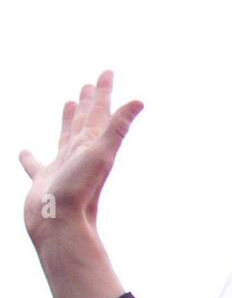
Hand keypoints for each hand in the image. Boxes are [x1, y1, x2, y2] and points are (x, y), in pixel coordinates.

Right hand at [19, 69, 142, 247]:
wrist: (61, 225)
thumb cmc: (80, 191)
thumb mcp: (101, 154)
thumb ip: (118, 128)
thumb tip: (140, 101)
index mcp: (92, 146)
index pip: (100, 114)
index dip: (104, 93)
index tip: (107, 73)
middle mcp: (79, 155)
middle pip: (85, 122)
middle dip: (89, 103)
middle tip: (89, 86)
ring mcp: (62, 167)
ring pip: (64, 137)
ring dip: (67, 121)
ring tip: (68, 105)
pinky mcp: (43, 180)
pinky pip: (35, 164)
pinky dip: (30, 157)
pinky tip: (24, 152)